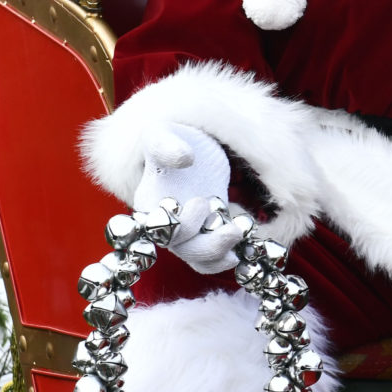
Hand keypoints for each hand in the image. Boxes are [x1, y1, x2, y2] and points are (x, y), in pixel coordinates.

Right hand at [130, 123, 243, 274]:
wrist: (192, 145)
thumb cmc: (170, 138)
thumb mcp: (162, 134)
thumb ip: (166, 144)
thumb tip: (185, 158)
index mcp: (150, 205)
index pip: (160, 229)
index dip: (181, 226)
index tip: (200, 201)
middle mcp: (167, 223)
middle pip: (182, 249)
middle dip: (207, 246)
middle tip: (232, 229)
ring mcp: (189, 230)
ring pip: (198, 257)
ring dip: (219, 254)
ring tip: (239, 238)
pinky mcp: (209, 229)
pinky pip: (212, 257)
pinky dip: (225, 258)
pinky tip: (241, 250)